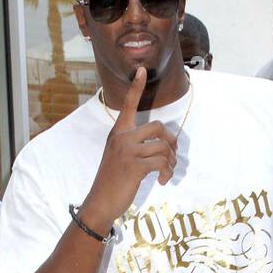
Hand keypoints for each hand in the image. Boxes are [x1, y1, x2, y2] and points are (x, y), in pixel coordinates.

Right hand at [82, 67, 178, 229]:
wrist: (100, 202)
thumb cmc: (111, 182)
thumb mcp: (117, 157)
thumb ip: (132, 146)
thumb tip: (160, 146)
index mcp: (118, 133)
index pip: (127, 105)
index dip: (135, 87)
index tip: (141, 70)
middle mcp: (122, 138)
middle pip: (157, 127)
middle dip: (171, 142)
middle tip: (172, 157)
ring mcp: (127, 151)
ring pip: (162, 147)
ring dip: (171, 162)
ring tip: (167, 173)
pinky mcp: (135, 166)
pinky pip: (161, 163)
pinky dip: (167, 172)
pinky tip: (163, 181)